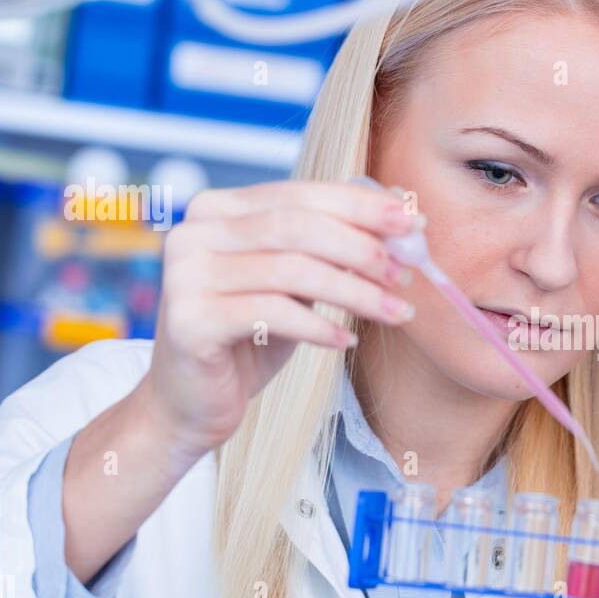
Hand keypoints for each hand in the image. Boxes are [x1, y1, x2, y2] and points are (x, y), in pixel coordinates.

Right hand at [141, 179, 422, 456]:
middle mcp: (195, 232)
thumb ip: (331, 249)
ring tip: (395, 311)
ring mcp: (186, 274)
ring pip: (292, 270)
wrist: (192, 403)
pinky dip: (319, 326)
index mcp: (219, 209)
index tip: (413, 223)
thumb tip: (402, 218)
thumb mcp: (295, 285)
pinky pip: (272, 313)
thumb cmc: (251, 338)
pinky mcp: (190, 320)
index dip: (362, 207)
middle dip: (363, 248)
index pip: (301, 195)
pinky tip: (346, 341)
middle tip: (407, 272)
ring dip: (355, 291)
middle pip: (299, 226)